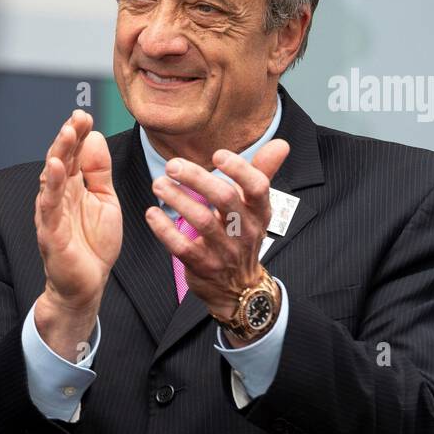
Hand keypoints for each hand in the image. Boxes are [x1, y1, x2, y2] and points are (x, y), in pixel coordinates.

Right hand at [34, 110, 121, 358]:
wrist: (87, 285)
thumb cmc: (94, 245)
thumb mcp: (106, 201)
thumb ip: (99, 172)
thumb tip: (95, 138)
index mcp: (73, 187)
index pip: (74, 154)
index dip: (78, 134)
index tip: (85, 115)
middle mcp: (59, 196)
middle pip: (60, 160)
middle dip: (68, 137)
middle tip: (77, 117)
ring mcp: (52, 213)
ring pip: (52, 178)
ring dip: (58, 154)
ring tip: (66, 133)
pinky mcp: (50, 232)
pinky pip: (49, 205)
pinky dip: (51, 186)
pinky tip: (54, 167)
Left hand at [145, 139, 289, 323]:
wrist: (239, 289)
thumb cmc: (242, 236)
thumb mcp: (256, 209)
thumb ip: (263, 173)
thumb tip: (281, 144)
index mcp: (259, 212)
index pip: (258, 187)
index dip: (239, 169)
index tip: (217, 154)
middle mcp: (245, 230)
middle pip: (225, 199)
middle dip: (197, 179)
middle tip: (173, 165)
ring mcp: (224, 250)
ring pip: (202, 220)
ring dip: (177, 199)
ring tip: (158, 184)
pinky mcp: (203, 265)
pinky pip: (182, 246)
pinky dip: (165, 230)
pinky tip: (151, 214)